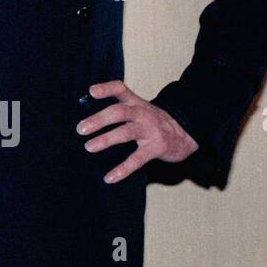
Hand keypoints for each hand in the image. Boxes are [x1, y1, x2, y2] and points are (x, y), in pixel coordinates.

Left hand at [78, 80, 197, 183]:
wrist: (185, 134)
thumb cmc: (152, 121)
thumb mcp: (138, 108)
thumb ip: (118, 108)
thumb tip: (87, 118)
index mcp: (135, 102)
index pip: (121, 89)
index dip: (106, 89)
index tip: (91, 91)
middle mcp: (142, 113)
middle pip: (120, 112)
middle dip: (99, 119)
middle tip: (81, 128)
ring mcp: (150, 130)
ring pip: (126, 132)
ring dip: (106, 139)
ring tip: (89, 147)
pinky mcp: (157, 147)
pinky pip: (138, 159)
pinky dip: (123, 169)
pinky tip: (110, 177)